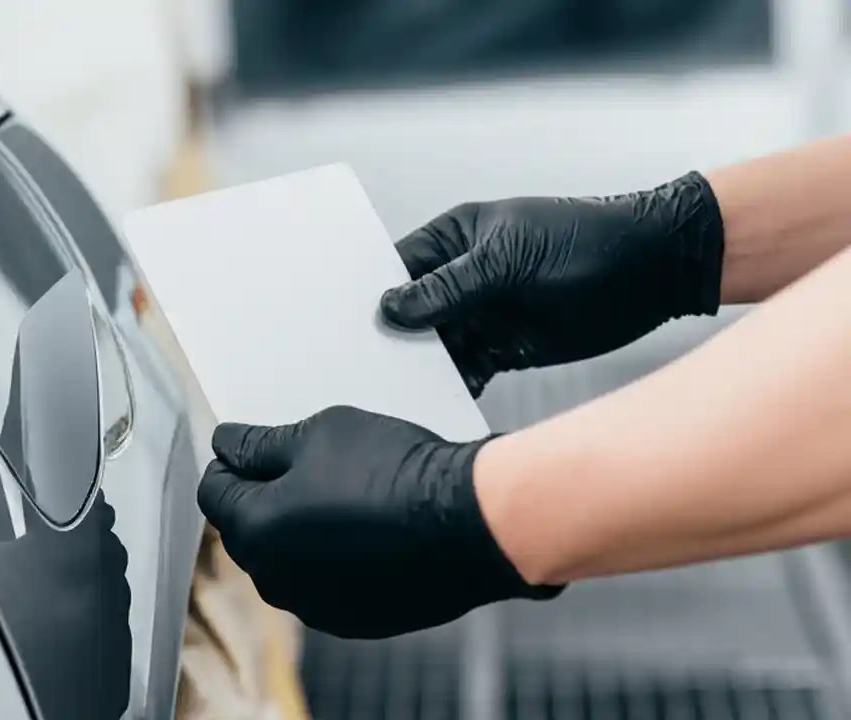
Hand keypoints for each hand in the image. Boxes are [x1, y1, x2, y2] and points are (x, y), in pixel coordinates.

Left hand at [197, 406, 559, 638]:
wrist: (468, 522)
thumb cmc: (395, 472)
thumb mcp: (318, 433)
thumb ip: (261, 444)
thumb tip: (229, 444)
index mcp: (255, 530)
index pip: (212, 491)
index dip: (229, 460)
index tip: (247, 443)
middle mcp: (275, 578)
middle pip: (245, 529)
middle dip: (260, 496)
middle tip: (298, 463)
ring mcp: (314, 605)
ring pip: (285, 559)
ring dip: (296, 529)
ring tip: (338, 493)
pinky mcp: (353, 620)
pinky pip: (324, 582)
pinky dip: (332, 557)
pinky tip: (364, 527)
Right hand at [380, 171, 724, 395]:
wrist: (654, 271)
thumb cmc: (585, 241)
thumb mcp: (509, 258)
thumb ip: (449, 287)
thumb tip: (392, 309)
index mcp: (452, 240)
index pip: (395, 270)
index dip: (371, 297)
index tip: (345, 327)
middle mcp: (459, 279)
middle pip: (409, 315)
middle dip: (390, 340)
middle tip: (360, 369)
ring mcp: (480, 315)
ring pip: (434, 348)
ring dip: (419, 370)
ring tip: (394, 394)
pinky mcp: (503, 349)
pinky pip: (466, 371)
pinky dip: (452, 387)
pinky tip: (435, 403)